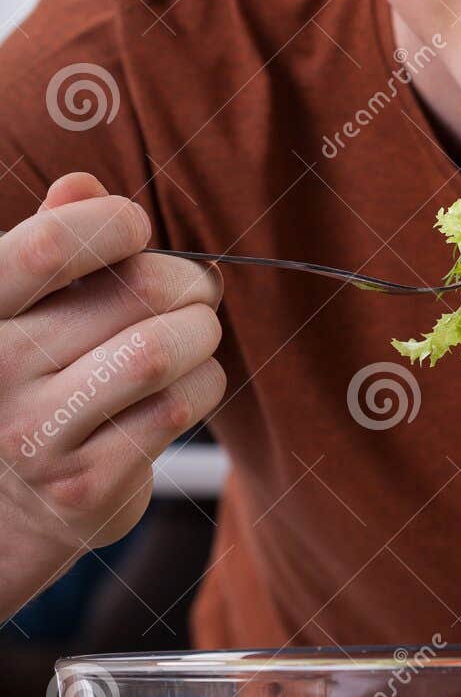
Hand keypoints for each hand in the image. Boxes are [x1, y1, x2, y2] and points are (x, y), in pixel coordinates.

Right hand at [0, 172, 225, 620]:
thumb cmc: (26, 379)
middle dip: (186, 281)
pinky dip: (204, 384)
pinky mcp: (84, 486)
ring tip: (197, 331)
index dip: (111, 224)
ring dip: (201, 332)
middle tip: (197, 289)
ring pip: (160, 352)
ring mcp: (35, 436)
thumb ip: (47, 241)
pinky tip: (189, 382)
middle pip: (130, 294)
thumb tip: (83, 185)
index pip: (47, 247)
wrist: (1, 511)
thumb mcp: (19, 306)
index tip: (135, 228)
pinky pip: (176, 409)